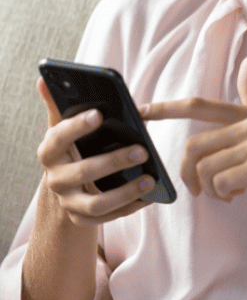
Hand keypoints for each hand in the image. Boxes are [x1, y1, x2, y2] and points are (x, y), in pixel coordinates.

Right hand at [34, 77, 153, 224]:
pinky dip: (130, 207)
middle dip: (113, 162)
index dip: (76, 127)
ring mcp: (68, 202)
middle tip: (142, 150)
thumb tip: (44, 79)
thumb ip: (59, 107)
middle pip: (83, 173)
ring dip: (125, 192)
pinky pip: (108, 218)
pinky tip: (149, 197)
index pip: (58, 138)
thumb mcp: (65, 130)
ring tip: (150, 179)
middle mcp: (55, 180)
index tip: (99, 114)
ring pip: (96, 203)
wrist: (67, 189)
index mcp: (49, 152)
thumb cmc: (73, 150)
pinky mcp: (83, 219)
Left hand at [143, 57, 246, 227]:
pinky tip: (238, 194)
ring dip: (208, 187)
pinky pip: (218, 182)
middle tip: (200, 188)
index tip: (140, 110)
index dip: (167, 108)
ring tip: (226, 192)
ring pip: (204, 167)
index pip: (199, 106)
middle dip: (189, 172)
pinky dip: (222, 194)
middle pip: (194, 146)